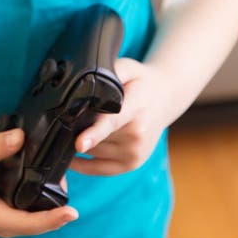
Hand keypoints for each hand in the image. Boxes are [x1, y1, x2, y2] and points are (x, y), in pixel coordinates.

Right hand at [0, 128, 78, 237]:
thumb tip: (20, 136)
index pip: (31, 224)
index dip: (53, 219)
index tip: (73, 212)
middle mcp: (2, 222)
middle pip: (37, 225)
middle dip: (56, 214)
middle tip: (71, 193)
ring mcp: (3, 216)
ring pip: (33, 219)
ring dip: (49, 208)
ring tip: (63, 184)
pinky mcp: (4, 206)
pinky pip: (27, 210)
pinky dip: (39, 201)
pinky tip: (49, 184)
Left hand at [71, 58, 167, 175]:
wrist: (164, 98)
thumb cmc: (140, 82)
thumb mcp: (128, 68)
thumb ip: (108, 72)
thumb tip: (85, 82)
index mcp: (135, 109)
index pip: (112, 122)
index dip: (94, 134)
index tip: (79, 143)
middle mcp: (137, 135)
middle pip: (96, 137)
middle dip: (80, 127)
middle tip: (76, 113)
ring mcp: (135, 153)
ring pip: (93, 151)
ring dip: (82, 141)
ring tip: (84, 123)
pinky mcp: (131, 164)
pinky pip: (99, 169)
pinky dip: (82, 164)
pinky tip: (72, 156)